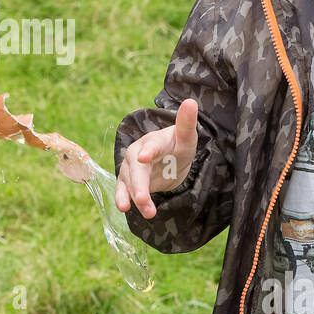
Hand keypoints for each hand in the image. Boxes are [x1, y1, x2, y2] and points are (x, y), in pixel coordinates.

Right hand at [115, 98, 198, 219]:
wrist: (168, 158)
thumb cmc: (177, 145)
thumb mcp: (186, 137)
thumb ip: (186, 123)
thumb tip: (191, 102)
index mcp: (154, 141)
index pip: (152, 145)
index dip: (148, 151)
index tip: (144, 157)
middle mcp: (138, 153)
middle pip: (137, 169)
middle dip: (139, 184)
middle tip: (142, 199)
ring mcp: (131, 168)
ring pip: (129, 182)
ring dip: (133, 197)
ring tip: (145, 212)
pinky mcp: (128, 181)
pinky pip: (123, 190)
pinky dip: (122, 198)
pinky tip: (123, 208)